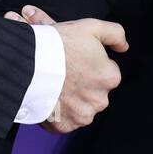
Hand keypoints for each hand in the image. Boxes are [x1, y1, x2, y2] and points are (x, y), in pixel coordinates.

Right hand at [4, 4, 125, 133]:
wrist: (28, 65)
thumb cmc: (60, 45)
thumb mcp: (91, 27)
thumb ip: (115, 33)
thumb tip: (124, 47)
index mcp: (110, 77)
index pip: (106, 71)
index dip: (90, 63)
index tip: (76, 59)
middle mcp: (100, 100)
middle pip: (94, 91)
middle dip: (83, 83)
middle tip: (65, 71)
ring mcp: (81, 116)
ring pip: (81, 106)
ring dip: (72, 99)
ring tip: (56, 84)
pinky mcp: (63, 126)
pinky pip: (64, 120)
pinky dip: (58, 112)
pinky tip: (50, 97)